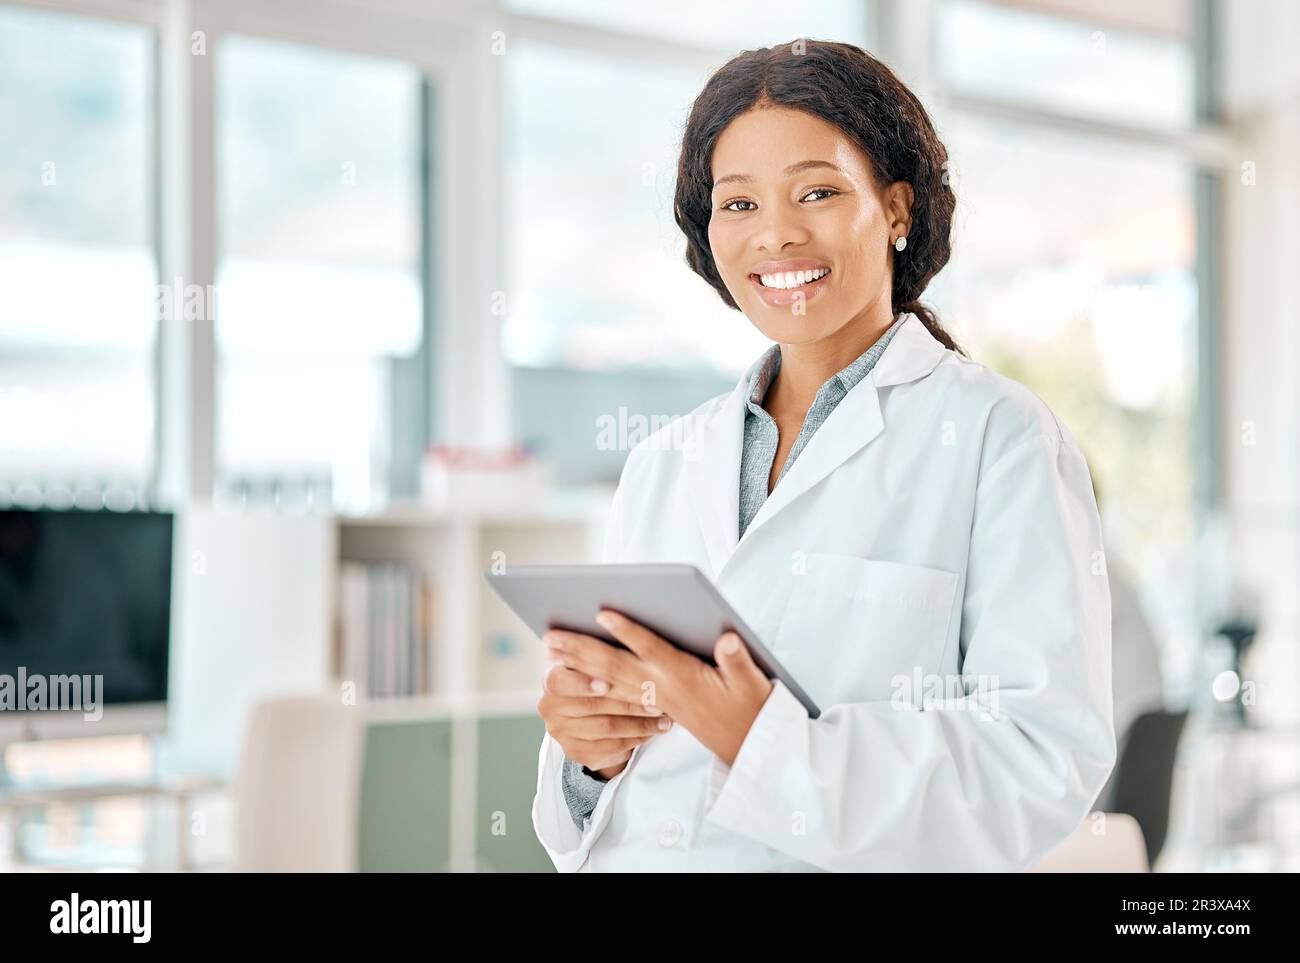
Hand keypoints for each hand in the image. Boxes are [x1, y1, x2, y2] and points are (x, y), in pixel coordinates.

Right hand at [537, 663, 674, 776]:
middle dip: (628, 701)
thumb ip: (596, 654)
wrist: (586, 714)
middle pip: (592, 706)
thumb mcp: (591, 664)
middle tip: (657, 697)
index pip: (559, 681)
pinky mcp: (576, 752)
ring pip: (607, 727)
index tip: (606, 683)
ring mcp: (562, 733)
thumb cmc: (595, 679)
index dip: (582, 683)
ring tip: (664, 715)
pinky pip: (611, 746)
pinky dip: (636, 737)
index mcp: (550, 680)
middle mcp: (550, 708)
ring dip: (639, 722)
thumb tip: (615, 626)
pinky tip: (654, 731)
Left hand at [543, 609, 773, 767]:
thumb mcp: (752, 684)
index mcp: (684, 678)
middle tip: (550, 636)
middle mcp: (662, 689)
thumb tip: (728, 639)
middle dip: (582, 650)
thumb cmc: (750, 708)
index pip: (651, 650)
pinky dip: (593, 681)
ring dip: (579, 664)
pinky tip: (575, 670)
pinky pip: (616, 693)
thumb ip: (738, 661)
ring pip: (610, 679)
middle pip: (616, 665)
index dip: (628, 632)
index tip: (602, 613)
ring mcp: (654, 699)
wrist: (746, 746)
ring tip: (551, 649)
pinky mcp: (652, 705)